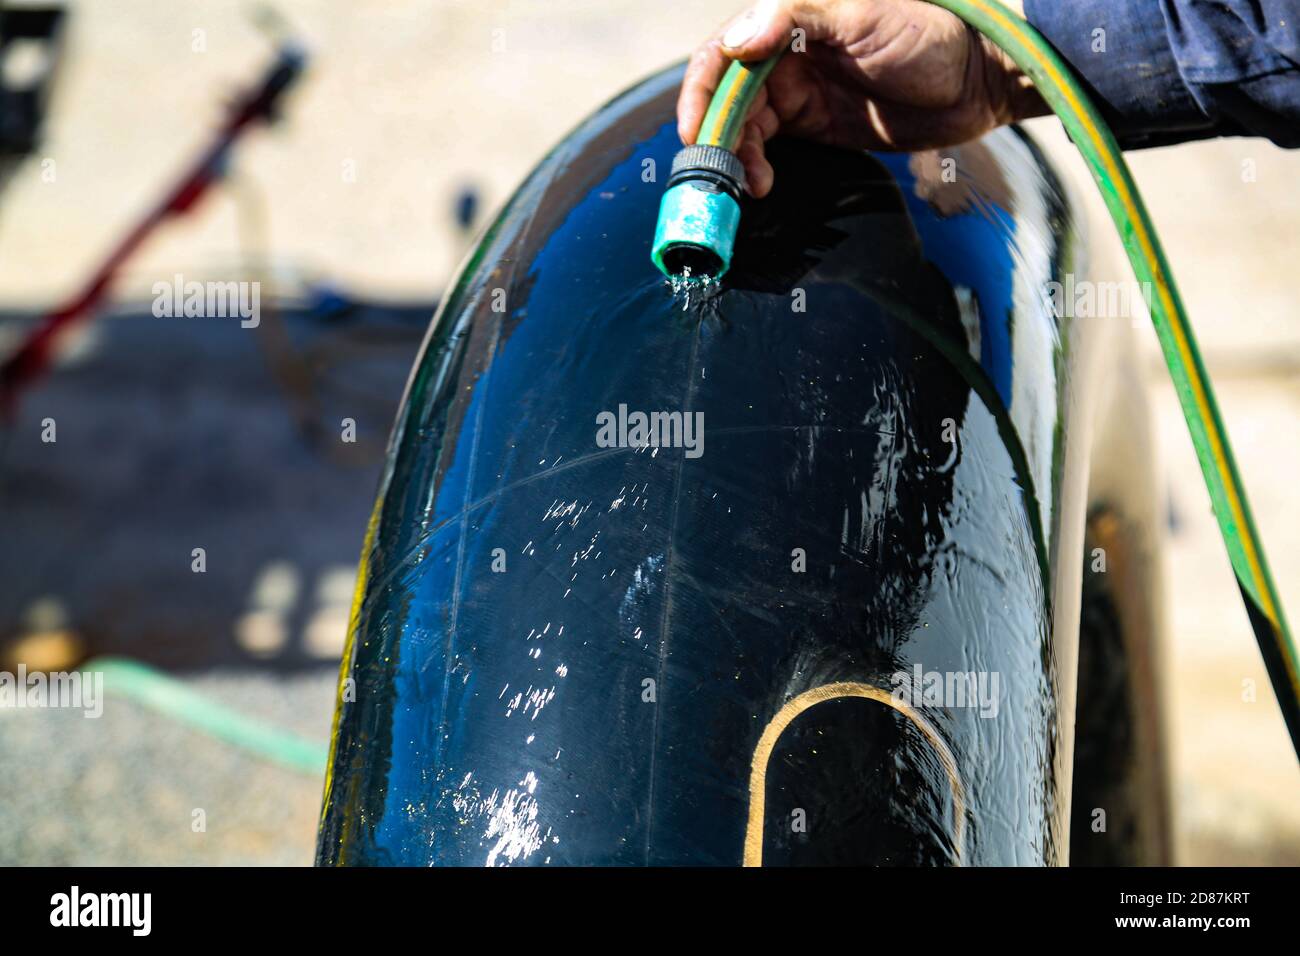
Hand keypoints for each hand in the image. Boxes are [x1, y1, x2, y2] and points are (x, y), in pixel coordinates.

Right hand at [677, 0, 1046, 195]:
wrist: (975, 82)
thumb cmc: (929, 36)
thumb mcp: (865, 16)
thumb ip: (797, 17)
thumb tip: (739, 39)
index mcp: (788, 22)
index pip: (722, 55)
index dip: (700, 93)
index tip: (697, 132)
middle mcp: (783, 56)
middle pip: (724, 96)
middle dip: (713, 135)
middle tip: (717, 173)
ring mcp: (797, 93)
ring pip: (741, 127)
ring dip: (735, 158)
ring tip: (750, 185)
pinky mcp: (812, 126)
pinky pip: (766, 148)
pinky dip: (755, 168)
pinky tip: (762, 185)